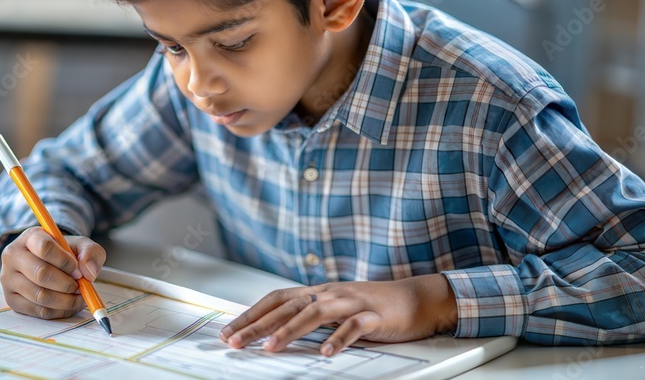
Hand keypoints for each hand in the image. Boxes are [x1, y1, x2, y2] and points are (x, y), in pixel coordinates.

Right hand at [0, 227, 105, 318]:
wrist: (51, 265)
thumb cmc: (65, 253)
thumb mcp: (82, 245)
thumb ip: (91, 253)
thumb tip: (88, 272)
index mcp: (29, 237)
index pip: (45, 248)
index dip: (66, 262)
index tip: (79, 271)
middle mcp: (13, 256)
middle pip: (41, 274)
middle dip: (67, 284)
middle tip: (79, 286)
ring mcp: (8, 279)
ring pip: (40, 296)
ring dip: (65, 300)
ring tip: (77, 295)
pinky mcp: (11, 300)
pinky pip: (38, 311)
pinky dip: (59, 311)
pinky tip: (68, 304)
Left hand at [219, 274, 457, 355]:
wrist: (415, 298)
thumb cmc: (373, 306)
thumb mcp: (334, 308)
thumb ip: (308, 316)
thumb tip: (274, 329)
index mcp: (317, 292)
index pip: (276, 300)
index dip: (251, 314)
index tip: (229, 331)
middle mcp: (329, 293)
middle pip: (287, 307)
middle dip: (258, 325)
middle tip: (235, 341)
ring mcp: (350, 302)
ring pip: (314, 314)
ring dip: (289, 331)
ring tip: (270, 347)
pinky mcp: (373, 315)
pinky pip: (353, 327)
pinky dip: (338, 339)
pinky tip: (326, 352)